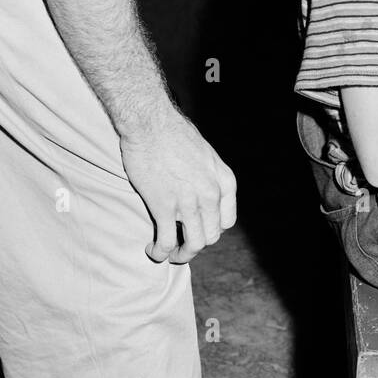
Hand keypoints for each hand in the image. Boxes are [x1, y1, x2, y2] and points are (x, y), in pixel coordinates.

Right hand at [120, 110, 236, 263]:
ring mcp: (189, 202)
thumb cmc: (173, 132)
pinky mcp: (164, 206)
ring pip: (192, 245)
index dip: (211, 230)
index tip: (197, 229)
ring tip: (167, 254)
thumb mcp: (205, 154)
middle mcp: (211, 194)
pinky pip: (166, 241)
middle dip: (195, 244)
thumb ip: (207, 176)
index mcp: (224, 181)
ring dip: (180, 255)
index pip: (226, 221)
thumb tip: (199, 189)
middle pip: (210, 236)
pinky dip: (160, 252)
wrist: (151, 122)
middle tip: (180, 243)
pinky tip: (152, 250)